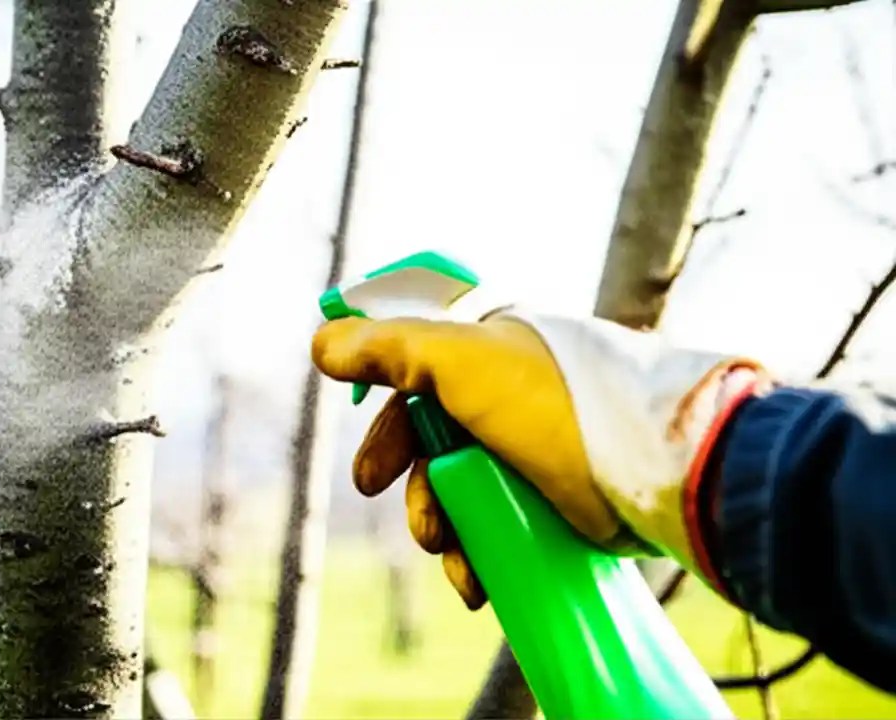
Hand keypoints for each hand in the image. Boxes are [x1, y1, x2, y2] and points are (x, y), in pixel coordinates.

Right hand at [311, 309, 766, 607]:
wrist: (644, 464)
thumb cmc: (548, 401)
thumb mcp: (455, 361)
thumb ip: (385, 349)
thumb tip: (321, 342)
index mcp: (486, 354)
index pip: (415, 382)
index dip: (385, 425)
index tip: (368, 475)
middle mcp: (507, 399)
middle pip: (432, 446)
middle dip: (412, 489)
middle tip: (406, 516)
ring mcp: (532, 451)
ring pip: (461, 494)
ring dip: (442, 530)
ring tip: (450, 555)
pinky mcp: (556, 499)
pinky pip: (497, 527)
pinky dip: (477, 556)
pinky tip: (474, 580)